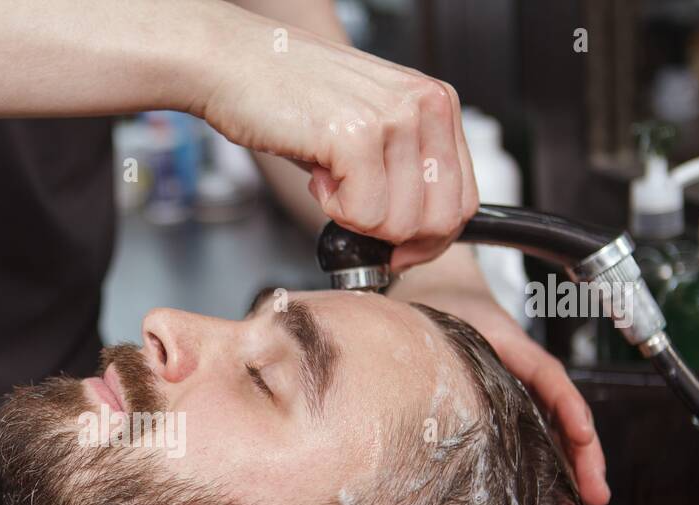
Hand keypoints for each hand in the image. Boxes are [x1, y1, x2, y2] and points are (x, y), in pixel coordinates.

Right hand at [193, 17, 477, 269]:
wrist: (235, 63)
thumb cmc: (291, 95)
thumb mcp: (368, 127)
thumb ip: (402, 170)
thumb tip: (414, 233)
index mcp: (437, 104)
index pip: (463, 202)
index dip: (429, 241)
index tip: (396, 248)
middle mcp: (425, 106)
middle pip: (440, 221)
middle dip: (394, 240)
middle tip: (355, 216)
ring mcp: (394, 119)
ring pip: (400, 224)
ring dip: (356, 219)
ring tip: (330, 178)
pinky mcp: (357, 136)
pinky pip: (362, 215)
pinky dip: (331, 210)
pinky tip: (317, 174)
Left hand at [451, 297, 610, 504]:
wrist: (446, 295)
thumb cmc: (446, 312)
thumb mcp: (444, 326)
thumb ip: (442, 349)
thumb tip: (423, 385)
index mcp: (513, 348)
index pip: (548, 376)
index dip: (566, 405)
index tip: (581, 433)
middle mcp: (527, 376)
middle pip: (564, 418)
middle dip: (583, 459)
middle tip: (593, 496)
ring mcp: (524, 396)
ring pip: (555, 438)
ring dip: (570, 478)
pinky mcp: (515, 413)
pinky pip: (539, 444)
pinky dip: (549, 475)